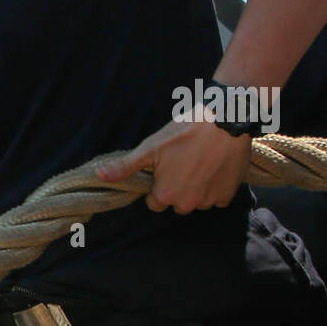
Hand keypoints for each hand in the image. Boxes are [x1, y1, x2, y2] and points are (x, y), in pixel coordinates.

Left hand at [96, 118, 251, 213]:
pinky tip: (214, 168)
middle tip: (182, 165)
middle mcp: (187, 203)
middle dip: (177, 189)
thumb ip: (125, 167)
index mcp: (166, 195)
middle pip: (177, 204)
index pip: (155, 203)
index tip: (164, 171)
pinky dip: (216, 188)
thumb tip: (98, 176)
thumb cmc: (184, 132)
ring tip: (200, 163)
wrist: (224, 121)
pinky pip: (218, 198)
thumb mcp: (150, 148)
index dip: (157, 187)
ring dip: (197, 189)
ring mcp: (209, 200)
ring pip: (198, 201)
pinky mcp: (228, 194)